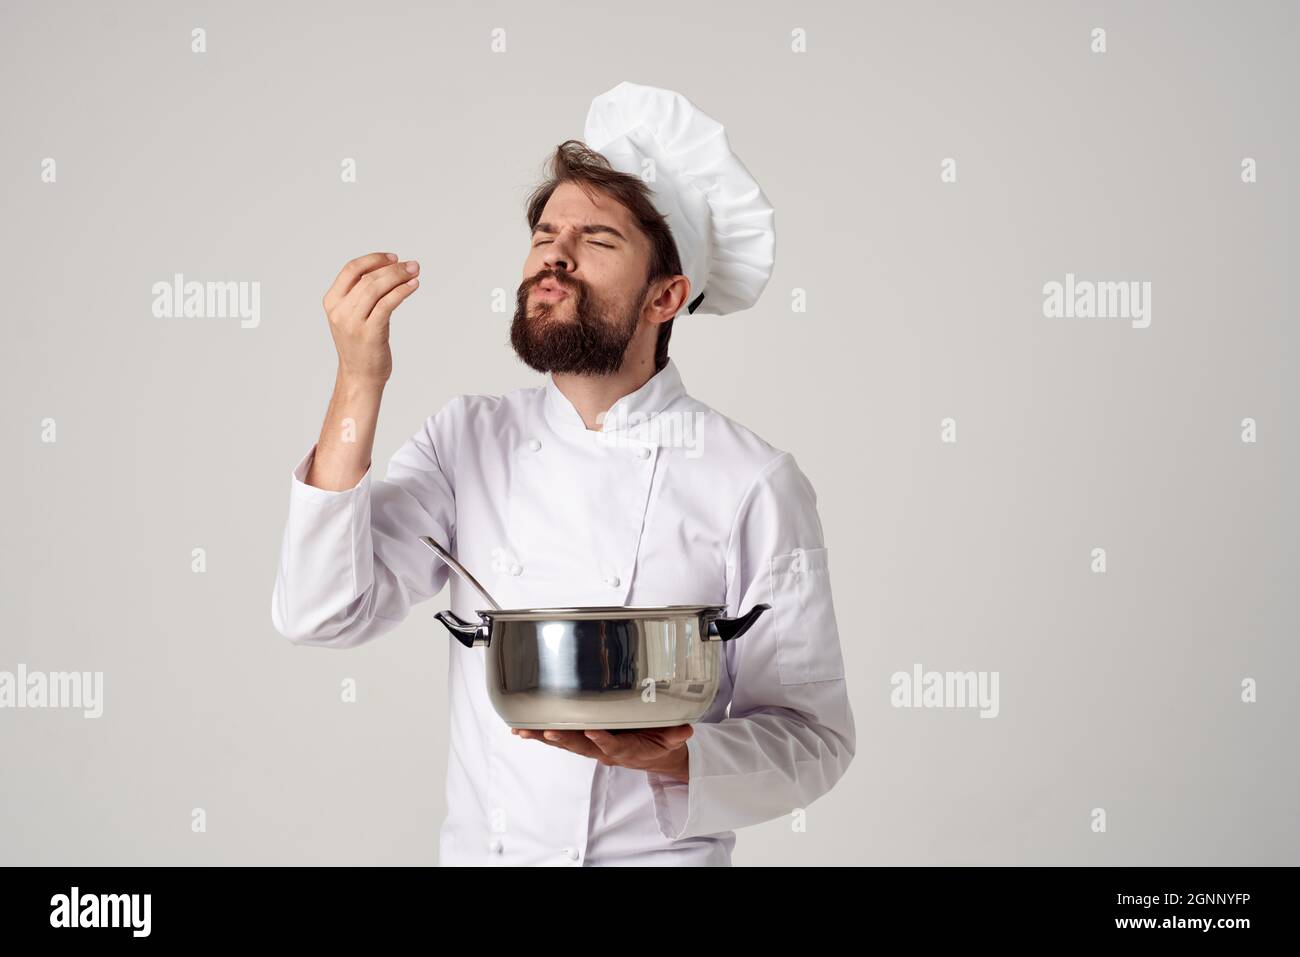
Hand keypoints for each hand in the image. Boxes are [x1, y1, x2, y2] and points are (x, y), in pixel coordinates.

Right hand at [321, 251, 420, 383]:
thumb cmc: (360, 345)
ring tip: (415, 272)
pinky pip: (387, 304)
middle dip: (393, 268)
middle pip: (368, 278)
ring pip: (377, 288)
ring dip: (399, 277)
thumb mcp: (352, 316)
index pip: (351, 269)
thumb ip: (361, 294)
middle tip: (412, 265)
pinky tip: (413, 286)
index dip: (373, 259)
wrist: (359, 377)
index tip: (393, 258)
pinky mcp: (370, 333)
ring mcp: (353, 323)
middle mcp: (340, 311)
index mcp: (332, 302)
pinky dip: (402, 291)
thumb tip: (388, 269)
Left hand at [513, 725, 692, 782]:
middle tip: (546, 732)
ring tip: (523, 731)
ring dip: (544, 737)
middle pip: (581, 746)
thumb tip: (685, 731)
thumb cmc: (661, 743)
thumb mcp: (673, 741)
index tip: (593, 732)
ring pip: (566, 742)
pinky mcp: (583, 740)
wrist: (655, 756)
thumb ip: (677, 736)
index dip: (604, 740)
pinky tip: (522, 729)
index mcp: (627, 749)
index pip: (615, 745)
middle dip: (563, 739)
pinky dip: (541, 734)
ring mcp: (592, 746)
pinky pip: (560, 738)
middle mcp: (605, 750)